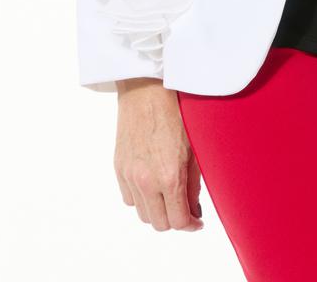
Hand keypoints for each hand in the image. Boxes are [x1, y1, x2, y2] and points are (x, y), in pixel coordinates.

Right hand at [113, 78, 203, 231]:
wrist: (146, 91)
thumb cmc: (176, 114)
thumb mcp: (194, 149)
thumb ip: (193, 185)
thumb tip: (194, 211)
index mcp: (169, 176)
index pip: (178, 221)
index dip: (190, 226)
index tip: (197, 222)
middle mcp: (146, 181)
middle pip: (159, 224)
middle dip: (174, 220)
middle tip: (185, 208)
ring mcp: (129, 175)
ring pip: (142, 214)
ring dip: (157, 211)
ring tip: (169, 196)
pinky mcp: (118, 168)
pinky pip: (128, 198)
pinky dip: (141, 199)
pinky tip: (152, 185)